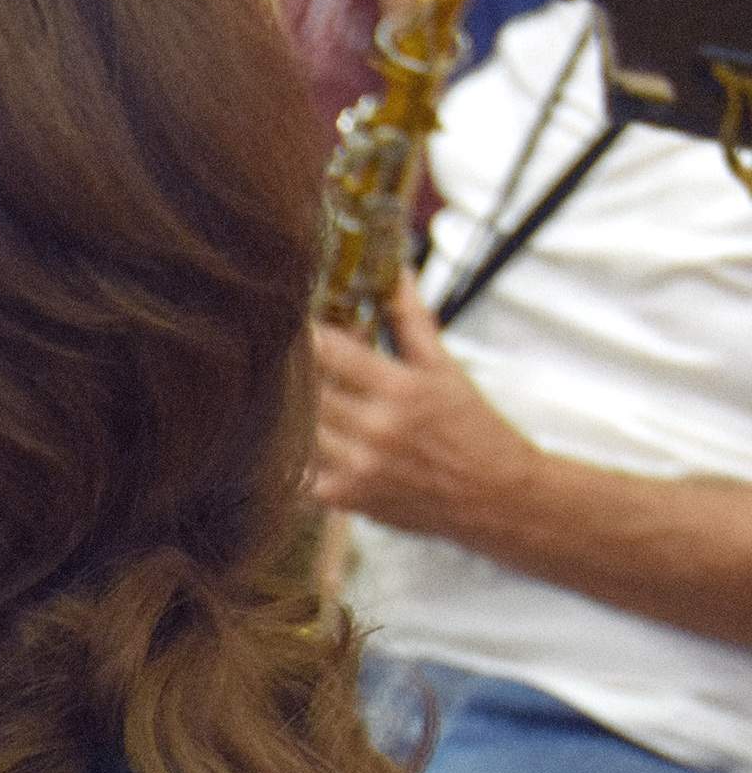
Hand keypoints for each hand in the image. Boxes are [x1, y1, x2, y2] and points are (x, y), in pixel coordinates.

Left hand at [309, 281, 539, 542]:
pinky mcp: (345, 497)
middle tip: (275, 356)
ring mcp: (357, 467)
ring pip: (295, 427)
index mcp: (402, 390)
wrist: (496, 497)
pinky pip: (298, 468)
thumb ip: (413, 322)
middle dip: (291, 371)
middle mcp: (377, 429)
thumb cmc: (473, 429)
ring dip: (287, 409)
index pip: (329, 352)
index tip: (288, 322)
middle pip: (304, 390)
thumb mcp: (446, 370)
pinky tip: (294, 436)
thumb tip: (396, 274)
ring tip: (283, 394)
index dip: (302, 335)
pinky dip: (293, 449)